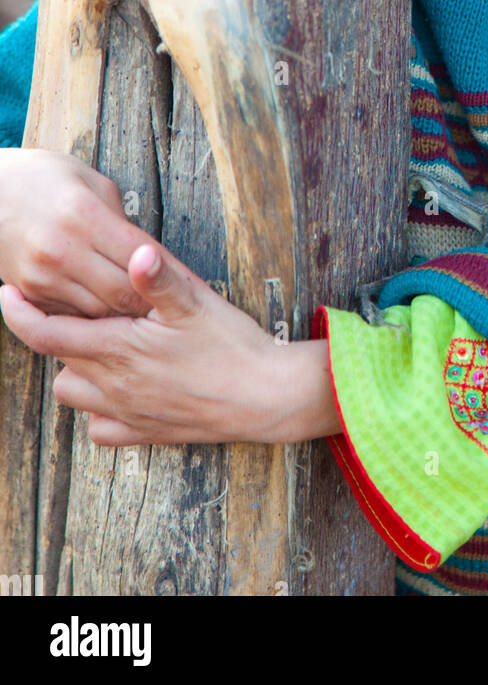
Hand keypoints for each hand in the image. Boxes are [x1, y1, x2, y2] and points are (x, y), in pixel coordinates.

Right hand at [0, 147, 155, 317]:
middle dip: (150, 301)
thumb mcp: (93, 183)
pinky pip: (72, 315)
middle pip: (122, 295)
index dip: (166, 274)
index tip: (186, 282)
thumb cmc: (48, 179)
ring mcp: (42, 275)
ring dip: (123, 313)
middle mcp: (61, 249)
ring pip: (99, 313)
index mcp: (84, 215)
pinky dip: (93, 314)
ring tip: (145, 309)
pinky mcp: (29, 292)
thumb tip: (152, 258)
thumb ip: (122, 221)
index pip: (139, 259)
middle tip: (170, 303)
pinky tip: (109, 308)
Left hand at [0, 239, 298, 444]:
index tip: (7, 293)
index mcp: (119, 349)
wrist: (265, 398)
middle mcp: (114, 385)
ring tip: (101, 343)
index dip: (19, 313)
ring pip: (72, 393)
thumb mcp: (198, 302)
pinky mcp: (146, 433)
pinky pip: (100, 427)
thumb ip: (160, 277)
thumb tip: (137, 251)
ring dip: (76, 368)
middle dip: (57, 330)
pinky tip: (121, 384)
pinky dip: (99, 406)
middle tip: (78, 304)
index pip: (46, 334)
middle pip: (57, 359)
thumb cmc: (232, 345)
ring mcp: (128, 412)